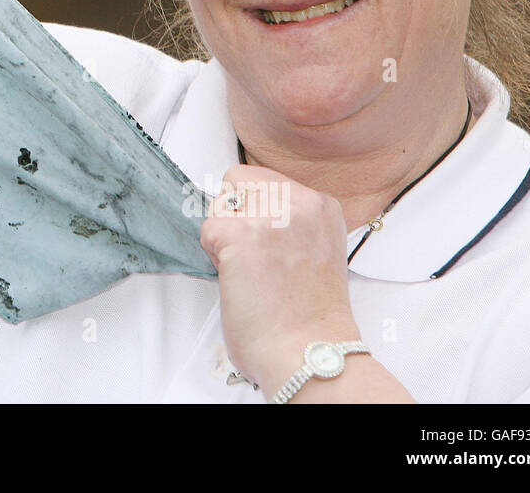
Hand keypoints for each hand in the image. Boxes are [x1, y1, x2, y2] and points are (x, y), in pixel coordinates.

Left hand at [200, 164, 360, 395]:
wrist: (309, 351)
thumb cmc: (308, 315)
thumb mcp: (315, 246)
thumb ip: (290, 220)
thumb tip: (247, 205)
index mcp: (322, 205)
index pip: (264, 179)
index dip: (254, 209)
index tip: (266, 243)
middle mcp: (300, 202)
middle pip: (238, 181)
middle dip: (236, 215)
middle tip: (253, 256)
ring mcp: (271, 216)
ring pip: (220, 203)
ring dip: (224, 236)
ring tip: (249, 270)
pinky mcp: (241, 235)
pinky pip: (207, 230)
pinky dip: (214, 256)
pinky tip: (239, 279)